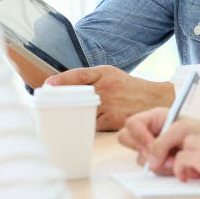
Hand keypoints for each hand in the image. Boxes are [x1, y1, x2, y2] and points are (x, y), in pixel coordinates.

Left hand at [46, 65, 172, 130]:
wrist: (154, 99)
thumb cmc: (128, 88)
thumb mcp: (111, 75)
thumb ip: (90, 78)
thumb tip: (61, 84)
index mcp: (104, 73)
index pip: (78, 74)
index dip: (61, 79)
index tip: (47, 85)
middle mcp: (106, 87)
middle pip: (76, 94)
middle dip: (60, 100)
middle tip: (45, 105)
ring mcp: (109, 104)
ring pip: (81, 111)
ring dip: (69, 114)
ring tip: (57, 117)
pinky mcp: (112, 119)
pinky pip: (91, 124)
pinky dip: (83, 125)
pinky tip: (76, 125)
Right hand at [118, 108, 199, 174]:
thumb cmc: (199, 132)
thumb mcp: (182, 130)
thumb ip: (163, 142)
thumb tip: (151, 162)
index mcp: (154, 118)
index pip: (132, 124)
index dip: (138, 135)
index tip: (151, 144)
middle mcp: (149, 133)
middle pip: (126, 139)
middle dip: (142, 149)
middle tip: (158, 154)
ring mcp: (152, 149)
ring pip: (139, 158)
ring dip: (157, 162)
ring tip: (175, 159)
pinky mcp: (157, 162)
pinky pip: (150, 170)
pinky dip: (162, 170)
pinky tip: (175, 165)